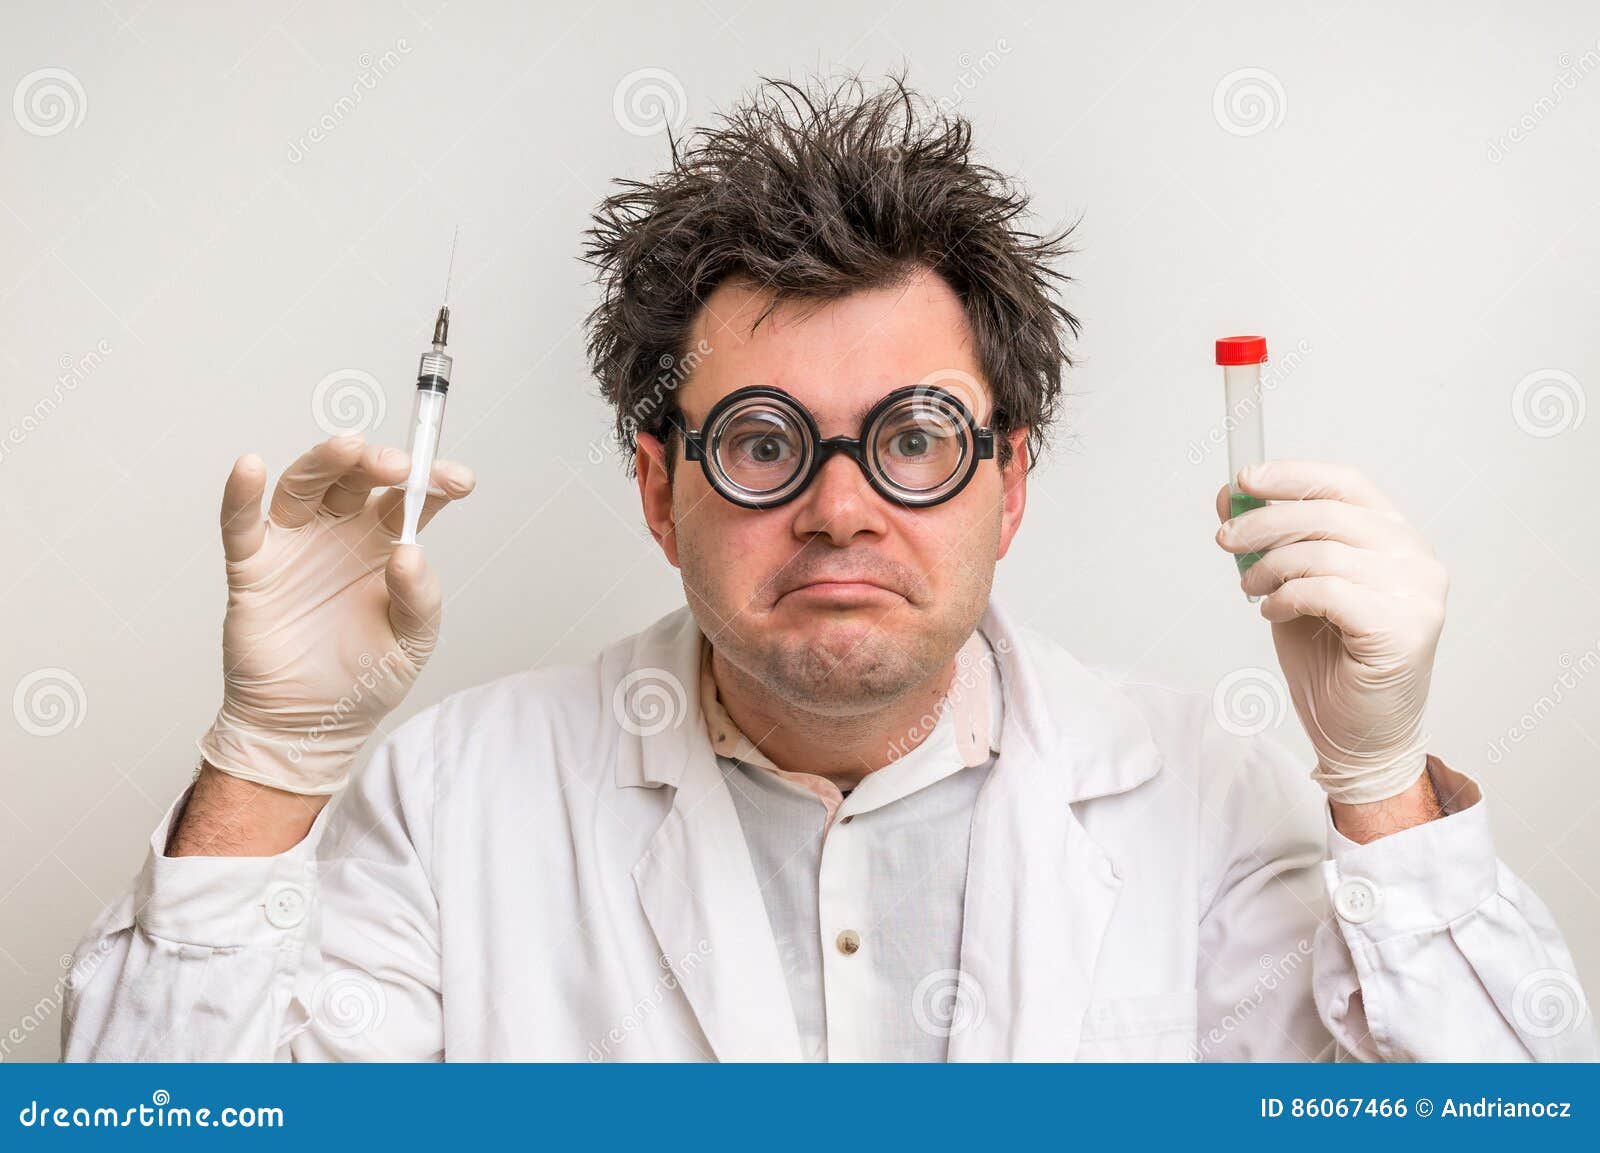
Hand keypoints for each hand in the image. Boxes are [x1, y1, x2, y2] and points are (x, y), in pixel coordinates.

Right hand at [196, 435, 475, 794]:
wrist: (309, 726)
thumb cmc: (363, 678)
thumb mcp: (412, 642)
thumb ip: (419, 599)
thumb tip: (408, 553)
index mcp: (385, 543)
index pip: (410, 497)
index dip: (433, 481)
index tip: (460, 481)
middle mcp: (340, 533)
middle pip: (355, 478)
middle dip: (378, 463)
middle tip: (399, 466)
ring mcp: (295, 545)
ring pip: (304, 486)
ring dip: (324, 462)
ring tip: (348, 447)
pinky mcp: (253, 568)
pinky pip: (242, 525)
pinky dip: (242, 494)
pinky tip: (252, 468)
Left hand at [1213, 459, 1448, 805]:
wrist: (1358, 737)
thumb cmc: (1332, 664)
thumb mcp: (1292, 589)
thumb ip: (1274, 544)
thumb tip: (1233, 497)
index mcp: (1396, 540)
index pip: (1346, 485)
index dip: (1293, 475)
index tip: (1245, 480)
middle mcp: (1416, 559)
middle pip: (1329, 513)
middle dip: (1264, 522)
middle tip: (1224, 540)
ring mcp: (1418, 593)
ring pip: (1325, 551)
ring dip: (1270, 566)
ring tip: (1250, 589)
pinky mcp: (1405, 627)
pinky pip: (1328, 590)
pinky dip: (1287, 596)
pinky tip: (1272, 612)